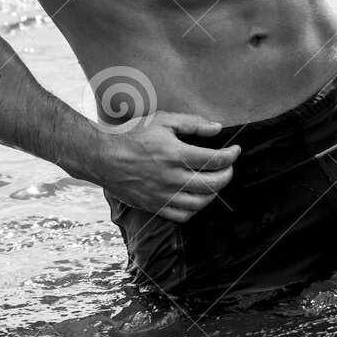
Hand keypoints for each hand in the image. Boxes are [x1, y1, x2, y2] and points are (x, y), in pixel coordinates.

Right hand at [86, 112, 239, 221]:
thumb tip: (217, 129)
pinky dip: (195, 208)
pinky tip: (195, 196)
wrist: (101, 155)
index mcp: (174, 154)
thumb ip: (192, 124)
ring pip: (200, 203)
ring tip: (214, 181)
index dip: (231, 155)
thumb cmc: (131, 134)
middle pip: (212, 184)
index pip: (215, 160)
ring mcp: (162, 195)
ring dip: (213, 193)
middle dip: (227, 175)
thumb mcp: (162, 120)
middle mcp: (170, 178)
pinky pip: (182, 216)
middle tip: (228, 166)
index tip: (235, 150)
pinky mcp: (154, 206)